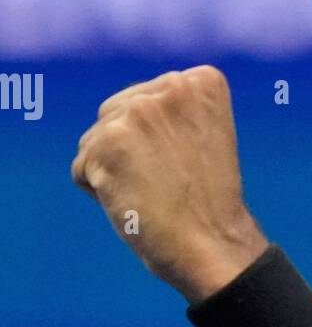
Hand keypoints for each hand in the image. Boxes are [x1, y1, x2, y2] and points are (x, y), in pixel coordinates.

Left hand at [71, 65, 269, 303]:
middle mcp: (171, 86)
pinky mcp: (108, 143)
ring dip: (113, 171)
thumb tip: (122, 109)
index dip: (160, 140)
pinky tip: (135, 202)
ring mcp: (137, 112)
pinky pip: (81, 168)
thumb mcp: (200, 138)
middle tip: (169, 182)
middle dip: (131, 152)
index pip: (147, 99)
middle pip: (116, 113)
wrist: (214, 245)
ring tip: (152, 193)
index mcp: (202, 80)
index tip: (190, 163)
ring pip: (95, 139)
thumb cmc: (208, 203)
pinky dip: (99, 193)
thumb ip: (168, 113)